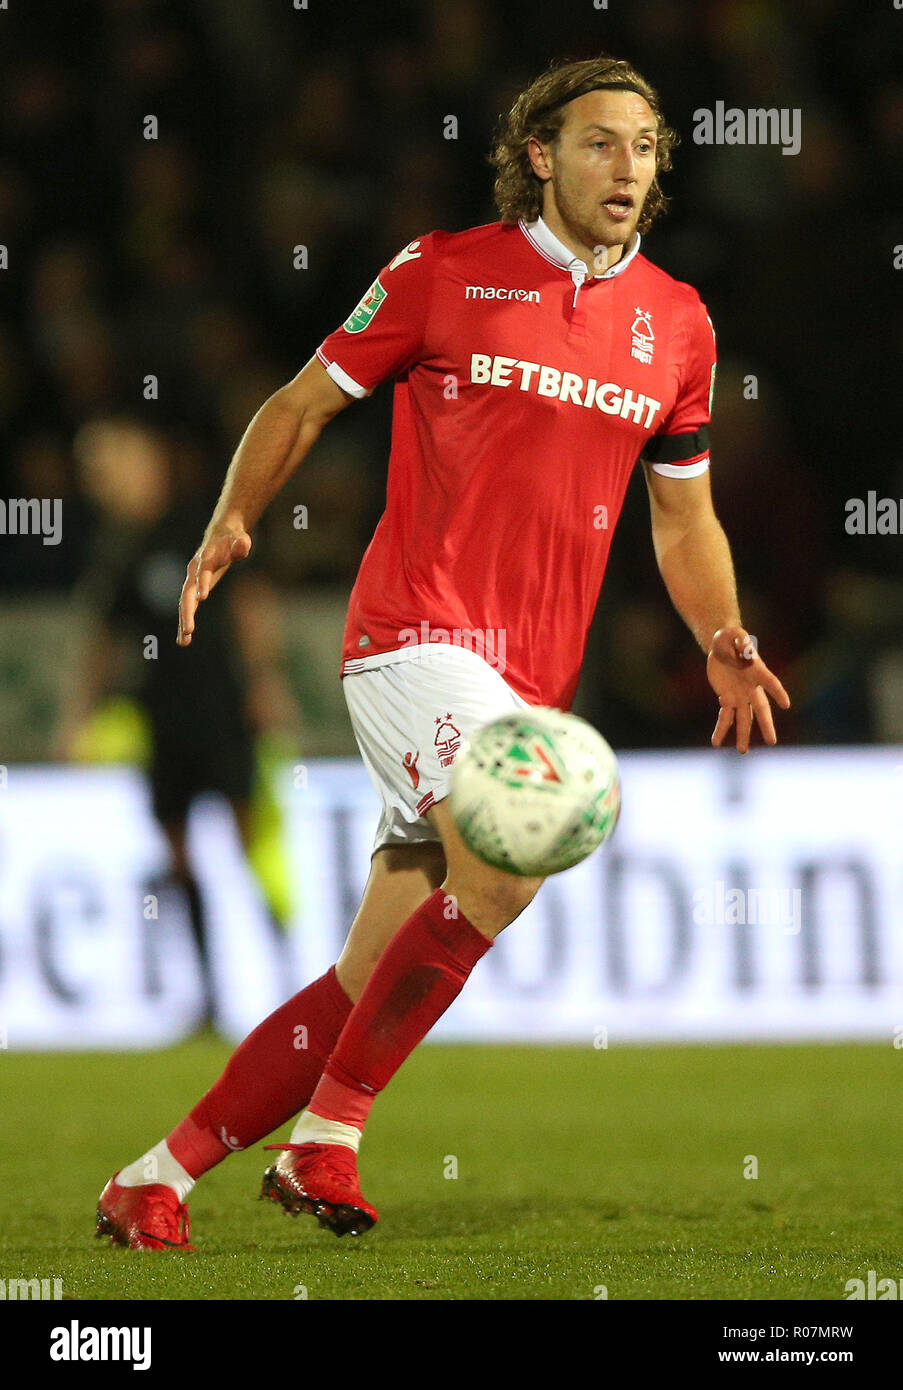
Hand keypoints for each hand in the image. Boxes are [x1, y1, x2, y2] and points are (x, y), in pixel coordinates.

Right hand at [177, 526, 251, 645]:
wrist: (220, 534)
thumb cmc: (232, 539)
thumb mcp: (239, 538)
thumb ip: (240, 543)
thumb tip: (243, 546)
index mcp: (205, 558)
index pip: (203, 571)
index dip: (202, 582)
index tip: (203, 597)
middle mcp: (194, 571)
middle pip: (188, 592)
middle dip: (188, 611)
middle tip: (189, 630)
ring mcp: (192, 580)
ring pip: (185, 603)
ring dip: (184, 621)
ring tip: (183, 641)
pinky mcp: (194, 589)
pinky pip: (188, 607)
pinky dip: (185, 622)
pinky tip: (184, 640)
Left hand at [706, 626, 789, 752]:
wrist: (722, 645)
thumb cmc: (732, 637)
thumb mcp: (734, 635)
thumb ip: (739, 641)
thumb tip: (743, 648)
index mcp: (757, 670)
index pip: (770, 682)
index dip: (778, 692)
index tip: (786, 704)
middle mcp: (751, 687)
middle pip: (760, 709)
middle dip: (766, 725)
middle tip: (772, 742)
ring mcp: (740, 695)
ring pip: (743, 718)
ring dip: (742, 734)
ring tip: (742, 751)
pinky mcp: (727, 698)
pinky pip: (724, 716)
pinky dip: (721, 729)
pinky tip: (716, 742)